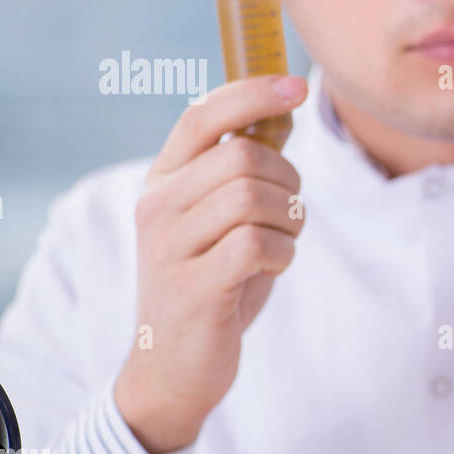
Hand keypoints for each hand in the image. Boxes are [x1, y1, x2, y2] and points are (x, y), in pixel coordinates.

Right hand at [115, 76, 308, 453]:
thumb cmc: (210, 284)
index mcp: (162, 182)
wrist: (173, 368)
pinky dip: (282, 253)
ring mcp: (170, 247)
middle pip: (244, 156)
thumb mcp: (222, 220)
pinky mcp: (194, 286)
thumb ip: (243, 171)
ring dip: (289, 220)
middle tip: (289, 215)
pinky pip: (258, 244)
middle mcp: (157, 207)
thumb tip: (280, 112)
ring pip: (254, 197)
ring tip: (279, 245)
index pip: (201, 116)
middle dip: (289, 181)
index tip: (295, 86)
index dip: (252, 93)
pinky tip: (271, 267)